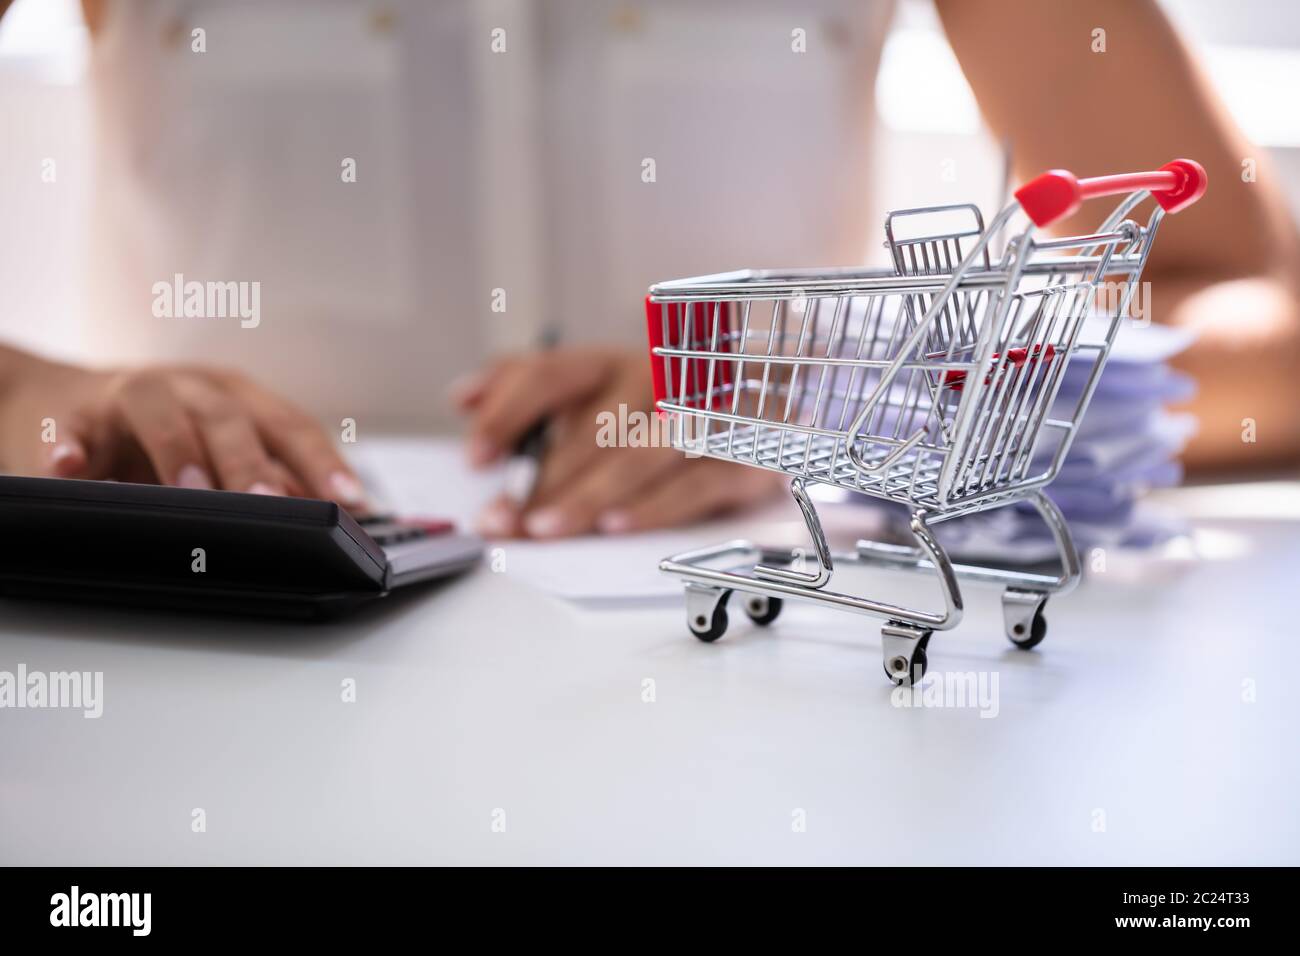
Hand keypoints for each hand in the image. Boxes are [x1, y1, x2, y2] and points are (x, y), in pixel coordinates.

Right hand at [0, 353, 367, 506]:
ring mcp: (126, 396)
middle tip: (272, 507)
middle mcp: (188, 388)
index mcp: (236, 397)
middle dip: (252, 465)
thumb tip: (333, 521)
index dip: (321, 462)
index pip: (290, 426)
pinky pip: (68, 428)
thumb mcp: (220, 453)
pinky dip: (67, 446)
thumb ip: (269, 479)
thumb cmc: (161, 438)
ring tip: (191, 492)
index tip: (350, 502)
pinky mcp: (69, 416)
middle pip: (228, 418)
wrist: (59, 404)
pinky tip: (68, 467)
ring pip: (156, 411)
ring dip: (176, 451)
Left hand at [453, 347, 782, 536]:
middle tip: (503, 519)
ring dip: (588, 494)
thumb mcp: (596, 391)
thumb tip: (462, 397)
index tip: (475, 457)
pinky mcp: (743, 455)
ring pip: (639, 454)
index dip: (508, 412)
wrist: (772, 411)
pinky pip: (693, 483)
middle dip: (540, 478)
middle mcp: (656, 379)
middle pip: (591, 426)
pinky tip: (616, 527)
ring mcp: (703, 414)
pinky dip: (653, 506)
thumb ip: (526, 388)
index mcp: (611, 362)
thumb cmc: (664, 410)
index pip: (551, 373)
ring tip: (544, 529)